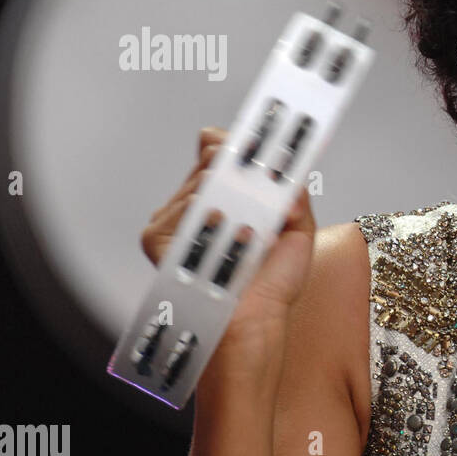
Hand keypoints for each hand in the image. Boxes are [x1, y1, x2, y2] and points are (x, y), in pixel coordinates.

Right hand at [139, 126, 316, 375]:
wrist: (254, 323)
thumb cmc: (273, 286)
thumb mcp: (297, 228)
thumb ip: (292, 190)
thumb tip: (287, 159)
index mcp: (229, 200)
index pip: (224, 151)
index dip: (242, 141)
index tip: (265, 132)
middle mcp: (199, 206)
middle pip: (212, 158)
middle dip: (243, 167)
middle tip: (265, 181)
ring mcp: (177, 221)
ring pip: (202, 180)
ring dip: (236, 198)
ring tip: (251, 229)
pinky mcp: (159, 238)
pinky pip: (185, 207)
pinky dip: (212, 218)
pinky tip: (228, 237)